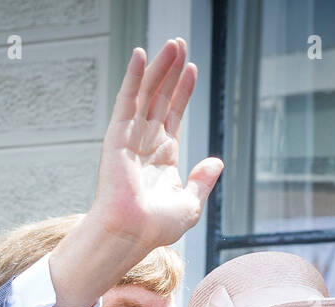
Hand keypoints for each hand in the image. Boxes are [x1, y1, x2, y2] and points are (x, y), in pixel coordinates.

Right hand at [49, 39, 222, 306]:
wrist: (132, 233)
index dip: (182, 92)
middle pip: (160, 98)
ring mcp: (131, 137)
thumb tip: (216, 162)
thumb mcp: (189, 204)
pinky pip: (127, 100)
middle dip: (171, 71)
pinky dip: (134, 77)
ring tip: (172, 45)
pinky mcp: (117, 134)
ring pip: (147, 93)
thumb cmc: (155, 227)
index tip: (191, 70)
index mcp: (162, 157)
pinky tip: (142, 55)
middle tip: (180, 45)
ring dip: (159, 68)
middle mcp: (146, 143)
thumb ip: (202, 181)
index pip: (173, 115)